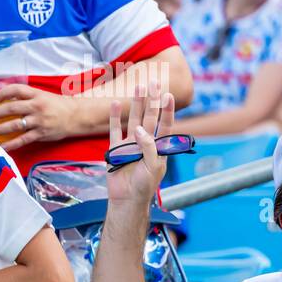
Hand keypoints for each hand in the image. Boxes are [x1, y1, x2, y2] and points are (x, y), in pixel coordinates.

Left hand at [0, 84, 80, 151]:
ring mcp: (39, 121)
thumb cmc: (58, 106)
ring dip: (0, 129)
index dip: (3, 93)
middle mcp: (37, 106)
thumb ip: (27, 98)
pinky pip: (23, 139)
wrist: (77, 116)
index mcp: (37, 95)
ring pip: (15, 125)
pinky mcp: (41, 133)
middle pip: (12, 107)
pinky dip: (11, 144)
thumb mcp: (43, 96)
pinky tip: (3, 146)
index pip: (17, 89)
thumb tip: (7, 100)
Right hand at [106, 86, 173, 208]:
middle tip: (153, 83)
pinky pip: (114, 130)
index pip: (165, 125)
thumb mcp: (152, 167)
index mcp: (159, 147)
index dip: (167, 111)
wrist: (127, 199)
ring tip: (137, 87)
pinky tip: (114, 104)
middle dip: (152, 100)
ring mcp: (130, 144)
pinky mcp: (116, 149)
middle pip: (149, 117)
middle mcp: (145, 142)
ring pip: (133, 119)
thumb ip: (149, 147)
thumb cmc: (144, 186)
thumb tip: (139, 130)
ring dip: (135, 104)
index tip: (168, 95)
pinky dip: (113, 117)